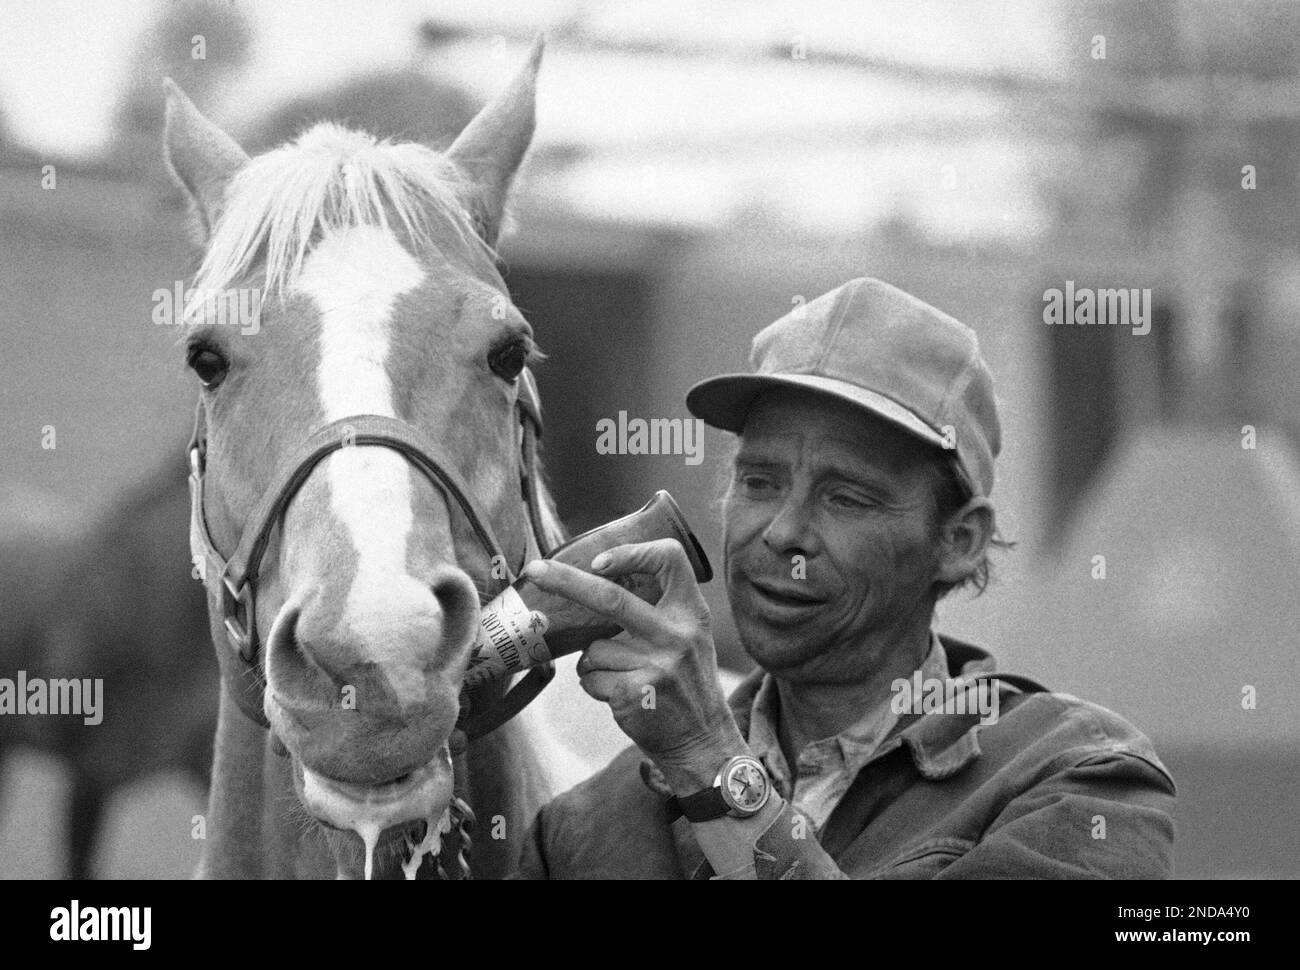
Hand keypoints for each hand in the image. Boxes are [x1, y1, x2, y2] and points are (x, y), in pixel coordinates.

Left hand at [522, 538, 747, 791]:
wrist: (702, 740)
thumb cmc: (685, 683)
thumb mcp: (689, 637)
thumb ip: (657, 611)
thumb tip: (591, 585)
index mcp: (691, 612)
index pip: (670, 559)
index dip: (631, 553)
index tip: (599, 561)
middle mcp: (676, 633)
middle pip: (610, 597)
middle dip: (565, 581)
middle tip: (535, 570)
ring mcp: (656, 664)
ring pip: (593, 648)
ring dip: (593, 663)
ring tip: (622, 677)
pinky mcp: (634, 692)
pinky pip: (590, 677)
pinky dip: (595, 686)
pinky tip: (621, 696)